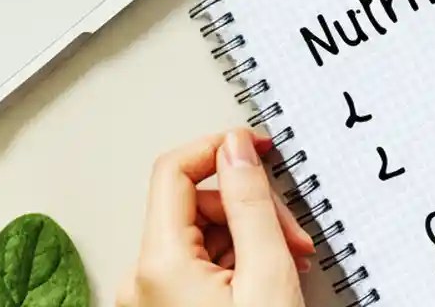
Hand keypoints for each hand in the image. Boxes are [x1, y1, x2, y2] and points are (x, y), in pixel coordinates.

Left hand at [117, 130, 315, 306]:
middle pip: (196, 206)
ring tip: (288, 262)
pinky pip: (201, 263)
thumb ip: (250, 203)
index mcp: (158, 265)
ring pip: (203, 234)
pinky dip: (238, 262)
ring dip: (250, 238)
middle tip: (292, 236)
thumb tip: (235, 148)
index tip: (254, 145)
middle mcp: (142, 280)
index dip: (218, 148)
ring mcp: (153, 295)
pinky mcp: (168, 306)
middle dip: (250, 210)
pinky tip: (267, 277)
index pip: (174, 171)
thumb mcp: (267, 273)